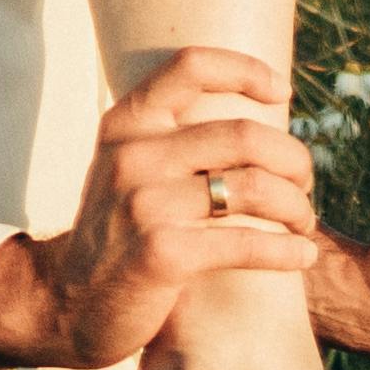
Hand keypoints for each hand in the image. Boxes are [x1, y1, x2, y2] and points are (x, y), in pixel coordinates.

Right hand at [0, 52, 316, 369]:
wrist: (65, 303)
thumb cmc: (117, 232)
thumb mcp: (126, 167)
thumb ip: (169, 137)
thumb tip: (253, 113)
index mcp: (125, 123)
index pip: (191, 66)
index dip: (245, 70)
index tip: (281, 93)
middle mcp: (133, 155)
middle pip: (243, 134)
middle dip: (293, 159)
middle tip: (304, 183)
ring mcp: (145, 205)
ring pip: (253, 187)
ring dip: (296, 206)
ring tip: (303, 221)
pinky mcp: (162, 254)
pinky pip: (245, 242)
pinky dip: (286, 249)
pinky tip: (302, 254)